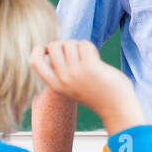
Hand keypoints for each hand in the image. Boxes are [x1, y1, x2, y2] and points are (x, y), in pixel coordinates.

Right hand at [30, 40, 145, 135]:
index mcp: (56, 85)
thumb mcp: (72, 86)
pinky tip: (96, 59)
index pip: (34, 62)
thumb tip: (55, 46)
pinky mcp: (89, 67)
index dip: (38, 50)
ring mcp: (75, 73)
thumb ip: (62, 70)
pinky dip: (90, 48)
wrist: (116, 108)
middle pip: (54, 46)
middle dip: (66, 44)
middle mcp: (63, 79)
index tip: (47, 48)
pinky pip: (84, 44)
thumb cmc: (96, 93)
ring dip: (80, 46)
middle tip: (77, 54)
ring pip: (70, 43)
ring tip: (89, 59)